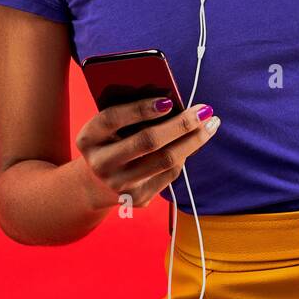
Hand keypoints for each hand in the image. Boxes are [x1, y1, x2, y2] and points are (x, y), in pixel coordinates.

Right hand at [74, 98, 219, 210]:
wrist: (96, 184)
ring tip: (209, 124)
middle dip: (180, 124)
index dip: (140, 109)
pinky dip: (185, 154)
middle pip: (147, 141)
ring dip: (193, 140)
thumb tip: (171, 99)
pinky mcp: (138, 198)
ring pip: (166, 160)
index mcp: (88, 138)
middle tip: (204, 110)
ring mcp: (119, 185)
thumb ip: (129, 112)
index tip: (168, 101)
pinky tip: (194, 141)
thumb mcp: (107, 127)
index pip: (112, 119)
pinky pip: (170, 173)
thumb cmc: (109, 142)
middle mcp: (101, 163)